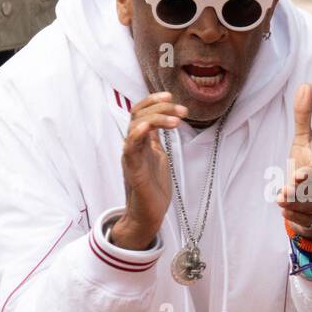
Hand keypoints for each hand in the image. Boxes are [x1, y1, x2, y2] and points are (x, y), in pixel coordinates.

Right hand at [109, 93, 187, 249]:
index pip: (141, 111)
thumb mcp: (158, 155)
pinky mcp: (133, 170)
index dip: (153, 100)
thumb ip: (157, 138)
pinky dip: (136, 135)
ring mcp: (131, 157)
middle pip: (138, 113)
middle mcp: (133, 145)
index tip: (172, 97)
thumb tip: (166, 120)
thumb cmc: (153, 187)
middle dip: (160, 107)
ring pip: (135, 126)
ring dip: (156, 119)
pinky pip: (129, 148)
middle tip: (182, 111)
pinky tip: (146, 128)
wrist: (149, 214)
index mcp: (141, 141)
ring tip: (177, 121)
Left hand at [277, 83, 311, 242]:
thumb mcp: (303, 142)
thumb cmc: (307, 167)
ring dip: (297, 203)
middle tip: (289, 187)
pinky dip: (295, 217)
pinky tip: (283, 210)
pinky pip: (307, 221)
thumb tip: (305, 84)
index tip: (298, 174)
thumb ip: (304, 117)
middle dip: (305, 188)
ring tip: (281, 198)